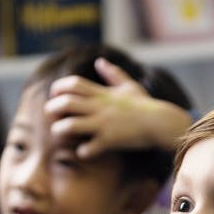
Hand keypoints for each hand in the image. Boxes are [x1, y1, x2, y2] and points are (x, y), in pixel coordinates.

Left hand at [45, 57, 191, 156]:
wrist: (161, 122)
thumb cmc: (146, 105)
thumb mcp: (129, 86)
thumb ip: (112, 74)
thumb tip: (100, 61)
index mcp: (102, 94)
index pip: (72, 84)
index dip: (58, 88)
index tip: (56, 96)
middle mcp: (99, 107)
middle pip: (65, 102)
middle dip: (52, 108)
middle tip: (52, 116)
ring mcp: (103, 124)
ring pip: (70, 125)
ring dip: (60, 130)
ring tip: (62, 133)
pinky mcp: (110, 141)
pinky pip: (88, 148)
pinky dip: (82, 151)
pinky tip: (84, 151)